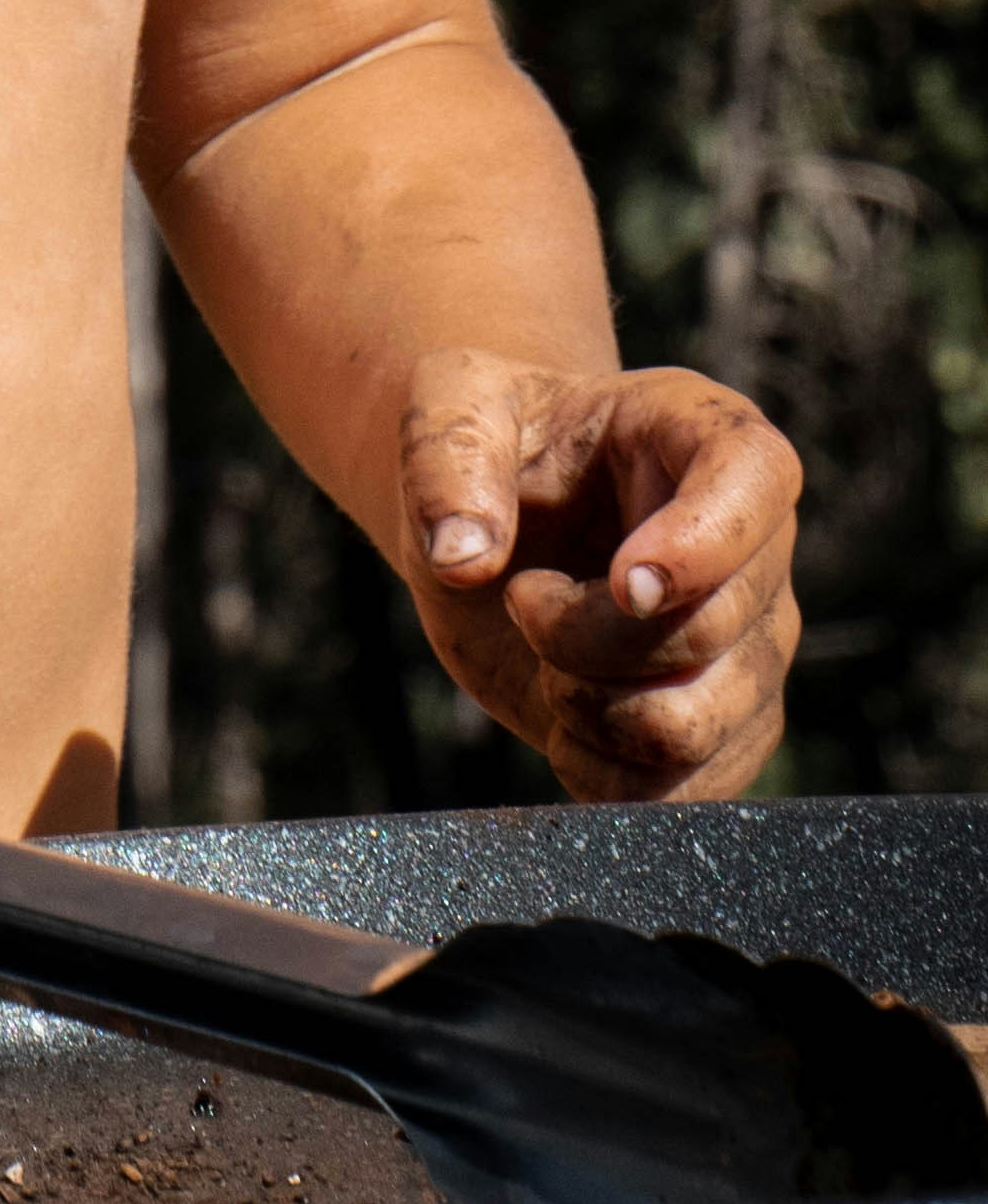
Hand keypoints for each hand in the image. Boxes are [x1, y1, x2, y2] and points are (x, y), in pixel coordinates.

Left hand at [396, 351, 798, 801]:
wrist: (500, 519)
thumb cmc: (491, 442)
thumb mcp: (448, 410)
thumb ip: (447, 462)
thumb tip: (463, 559)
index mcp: (705, 433)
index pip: (757, 478)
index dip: (703, 544)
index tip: (623, 581)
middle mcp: (755, 547)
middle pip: (709, 630)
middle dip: (582, 635)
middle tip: (522, 594)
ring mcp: (752, 647)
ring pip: (695, 727)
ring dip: (587, 709)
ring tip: (544, 659)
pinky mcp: (728, 729)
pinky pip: (686, 793)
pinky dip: (602, 774)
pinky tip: (562, 721)